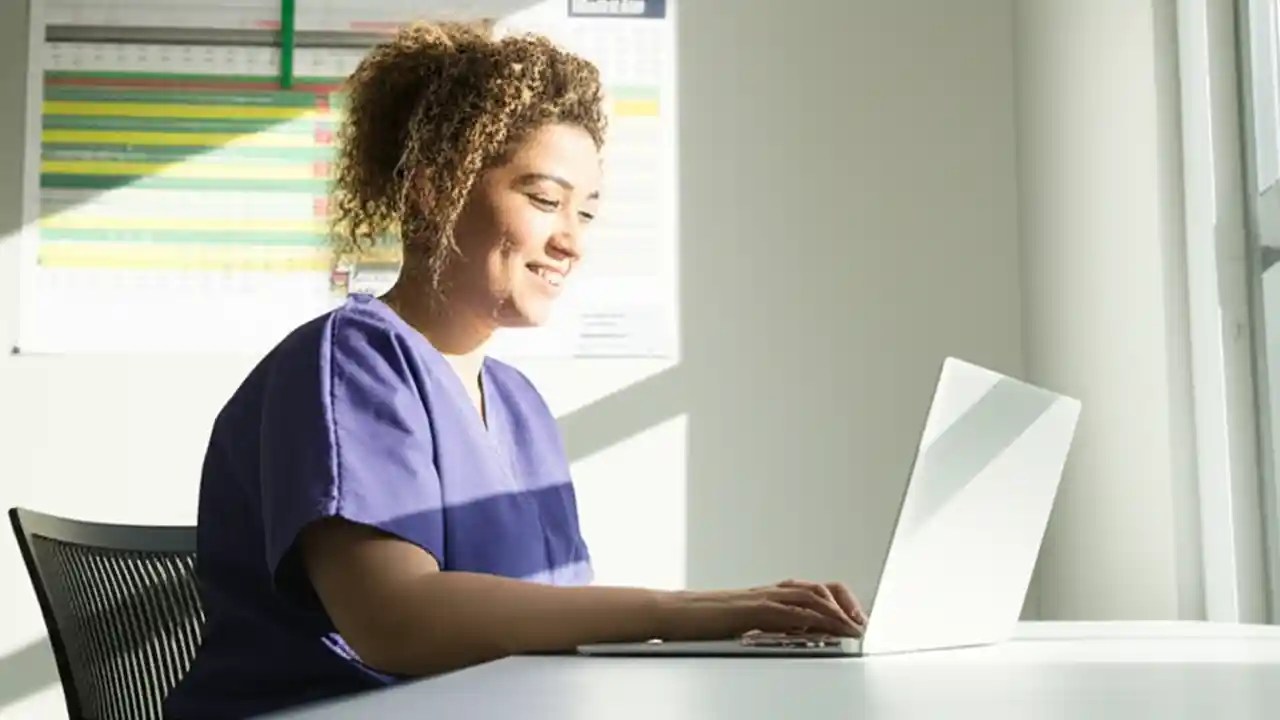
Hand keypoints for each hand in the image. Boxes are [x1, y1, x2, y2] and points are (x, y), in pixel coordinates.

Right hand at [658, 579, 865, 640]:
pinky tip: (825, 629)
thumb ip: (765, 627)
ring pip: (809, 596)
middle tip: (861, 624)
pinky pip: (789, 611)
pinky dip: (813, 619)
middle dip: (845, 604)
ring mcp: (761, 598)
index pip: (811, 590)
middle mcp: (768, 592)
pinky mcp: (752, 610)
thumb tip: (792, 635)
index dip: (837, 601)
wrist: (671, 612)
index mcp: (767, 595)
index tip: (854, 620)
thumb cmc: (699, 621)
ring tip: (852, 628)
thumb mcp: (740, 625)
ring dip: (836, 612)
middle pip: (819, 588)